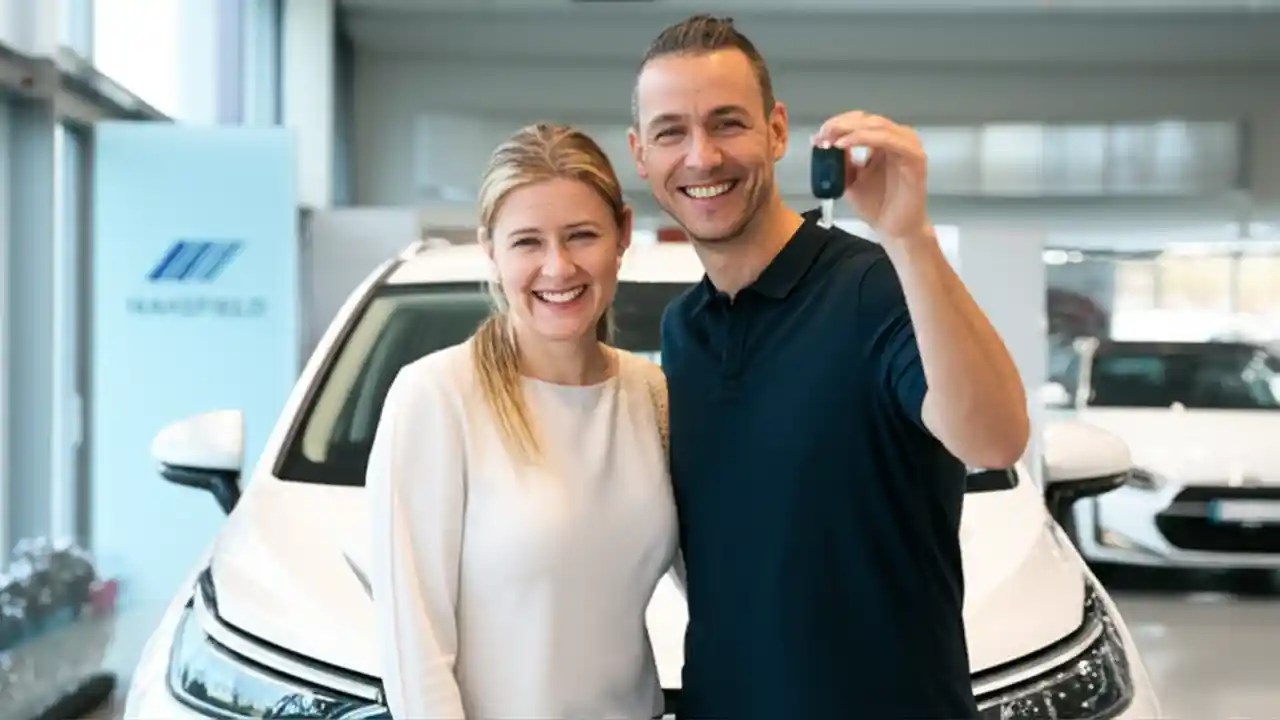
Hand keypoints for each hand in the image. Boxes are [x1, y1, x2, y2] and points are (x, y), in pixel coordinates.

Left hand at [812, 112, 931, 243]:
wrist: (893, 229)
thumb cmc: (877, 206)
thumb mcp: (849, 179)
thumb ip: (840, 159)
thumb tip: (823, 141)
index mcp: (884, 141)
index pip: (861, 121)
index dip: (838, 124)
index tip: (818, 136)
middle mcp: (898, 139)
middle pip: (868, 120)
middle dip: (841, 125)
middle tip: (822, 135)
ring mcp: (908, 147)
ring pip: (878, 126)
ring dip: (850, 130)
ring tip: (830, 140)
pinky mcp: (915, 158)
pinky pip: (888, 140)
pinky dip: (864, 139)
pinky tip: (845, 145)